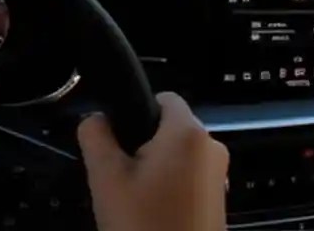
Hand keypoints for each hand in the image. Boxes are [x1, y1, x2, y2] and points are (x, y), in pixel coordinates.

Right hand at [78, 92, 228, 230]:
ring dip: (153, 169)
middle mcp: (212, 148)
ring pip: (175, 156)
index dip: (134, 111)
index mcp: (188, 133)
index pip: (162, 96)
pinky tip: (151, 214)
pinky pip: (187, 178)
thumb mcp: (105, 177)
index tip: (116, 141)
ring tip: (134, 200)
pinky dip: (168, 188)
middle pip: (167, 128)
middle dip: (141, 145)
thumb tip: (96, 119)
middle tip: (120, 176)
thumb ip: (94, 135)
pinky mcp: (218, 200)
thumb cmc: (142, 223)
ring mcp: (219, 177)